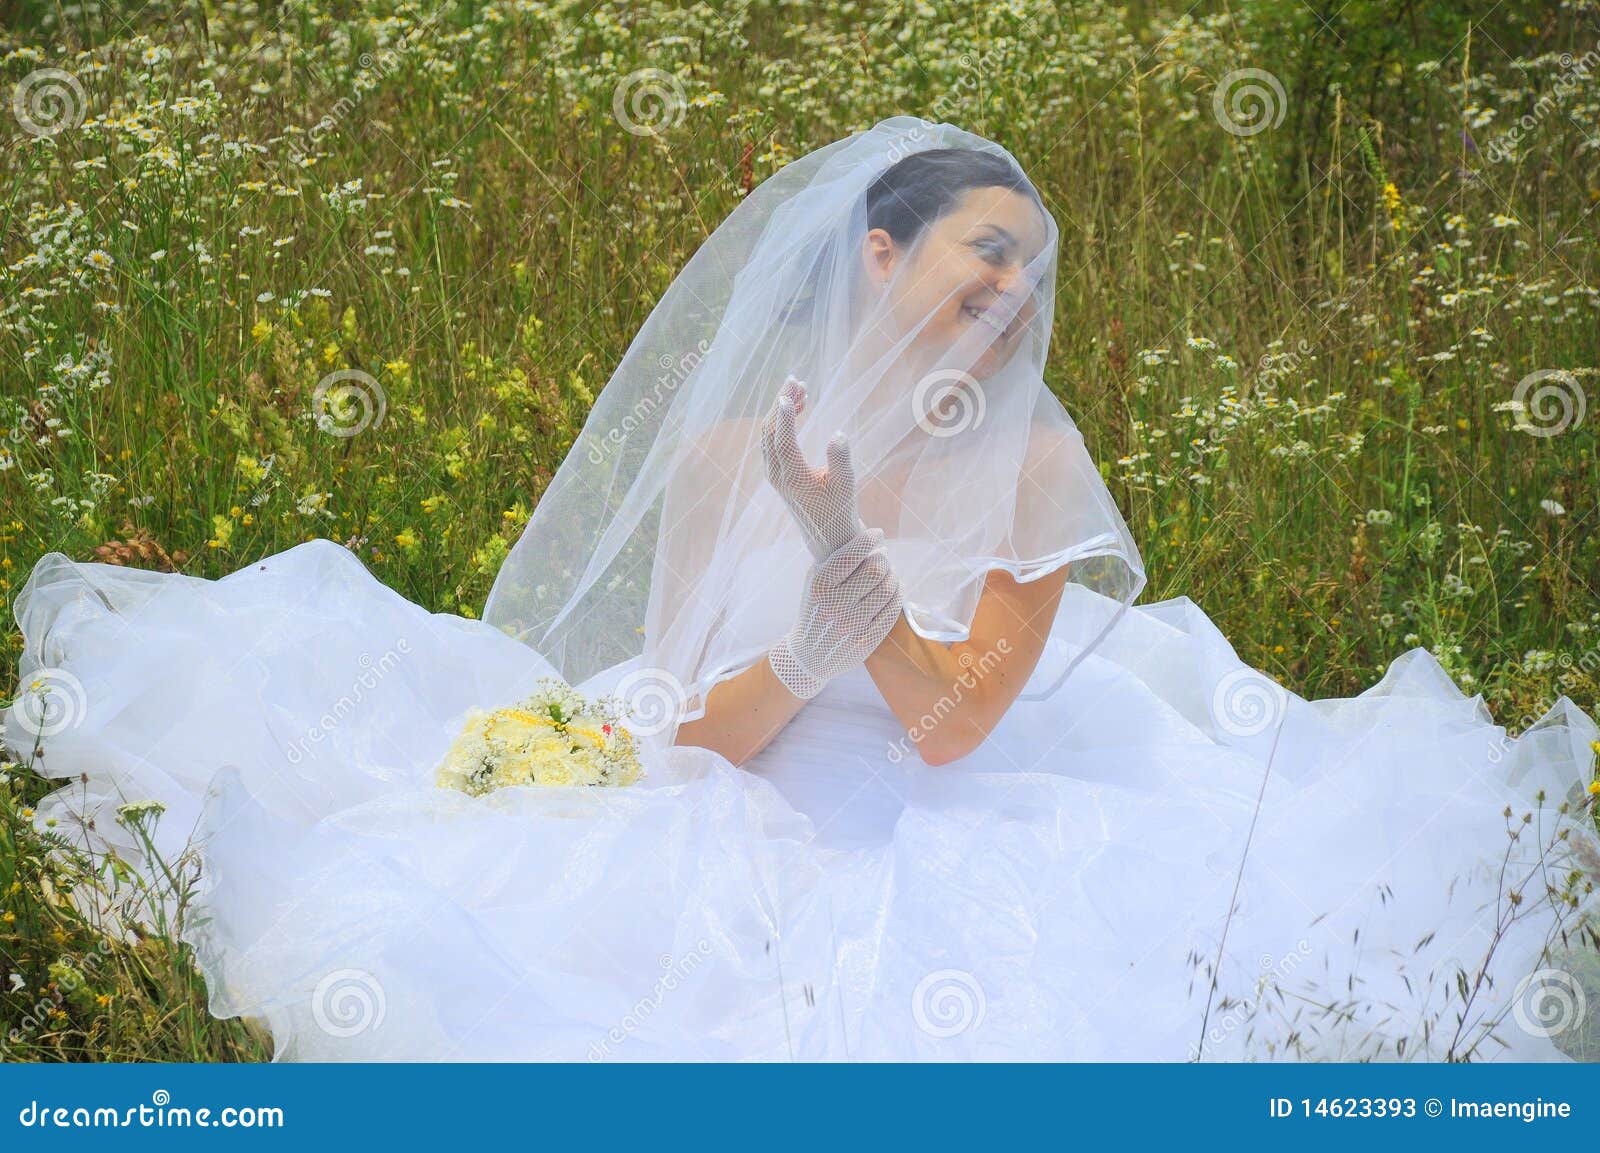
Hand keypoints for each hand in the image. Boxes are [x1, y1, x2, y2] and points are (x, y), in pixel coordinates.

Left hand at [761, 376, 862, 559]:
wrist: (826, 535)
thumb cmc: (839, 509)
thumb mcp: (846, 486)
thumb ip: (841, 460)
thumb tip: (839, 433)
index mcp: (794, 480)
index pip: (784, 444)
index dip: (784, 419)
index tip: (788, 394)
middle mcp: (778, 475)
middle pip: (771, 433)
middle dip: (781, 404)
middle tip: (796, 380)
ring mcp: (774, 473)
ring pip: (769, 434)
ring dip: (780, 410)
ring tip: (800, 388)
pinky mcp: (776, 471)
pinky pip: (772, 440)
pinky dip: (781, 421)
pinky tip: (798, 406)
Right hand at [769, 528, 902, 699]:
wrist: (810, 655)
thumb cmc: (815, 608)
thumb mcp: (814, 581)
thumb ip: (834, 557)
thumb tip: (864, 529)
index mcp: (820, 586)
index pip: (852, 554)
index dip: (870, 539)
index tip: (877, 534)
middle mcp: (835, 605)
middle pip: (875, 569)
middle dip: (883, 558)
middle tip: (882, 556)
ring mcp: (853, 624)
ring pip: (888, 588)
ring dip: (892, 575)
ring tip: (888, 573)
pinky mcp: (868, 638)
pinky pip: (893, 608)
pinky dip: (897, 594)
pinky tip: (892, 588)